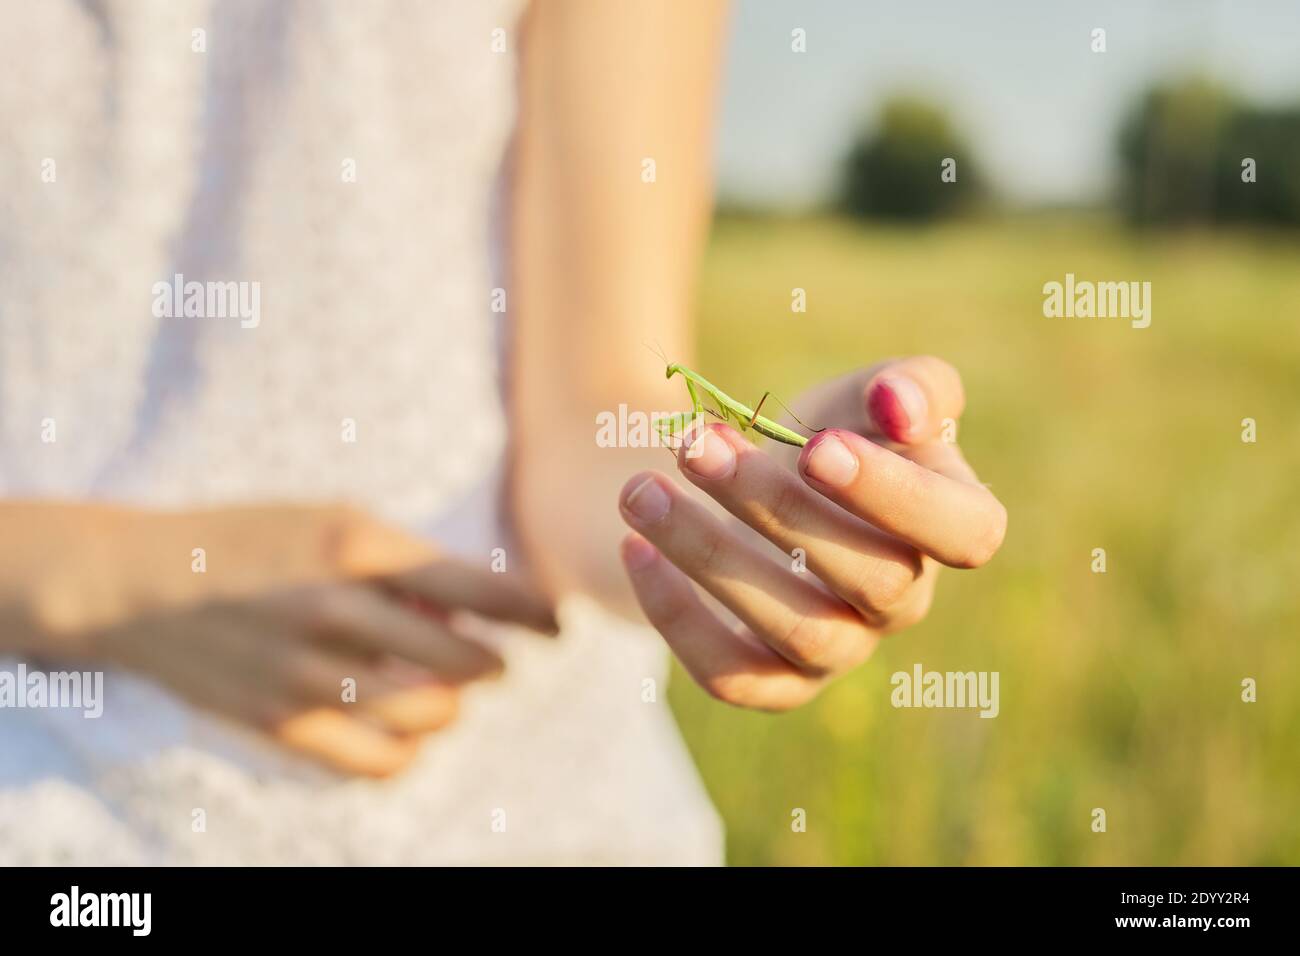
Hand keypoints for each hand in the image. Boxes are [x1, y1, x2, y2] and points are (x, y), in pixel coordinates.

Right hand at [10, 504, 555, 775]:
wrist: (138, 581)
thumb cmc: (250, 538)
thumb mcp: (332, 518)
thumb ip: (405, 559)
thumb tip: (475, 608)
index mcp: (356, 547)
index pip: (479, 587)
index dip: (532, 610)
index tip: (557, 623)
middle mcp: (335, 610)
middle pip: (464, 658)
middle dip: (495, 660)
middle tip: (496, 656)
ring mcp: (305, 673)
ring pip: (429, 712)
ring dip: (455, 702)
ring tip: (448, 686)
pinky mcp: (279, 722)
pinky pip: (376, 761)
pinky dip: (410, 748)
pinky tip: (409, 726)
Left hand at [616, 356, 1006, 709]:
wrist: (752, 480)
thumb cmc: (829, 432)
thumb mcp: (867, 394)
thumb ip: (907, 385)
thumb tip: (897, 405)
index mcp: (950, 526)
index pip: (965, 533)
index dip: (898, 497)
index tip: (817, 446)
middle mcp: (904, 600)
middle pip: (873, 579)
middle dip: (777, 508)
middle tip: (695, 444)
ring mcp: (841, 650)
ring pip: (798, 630)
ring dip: (711, 556)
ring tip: (641, 490)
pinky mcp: (774, 680)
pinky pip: (734, 677)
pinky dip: (677, 618)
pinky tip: (634, 547)